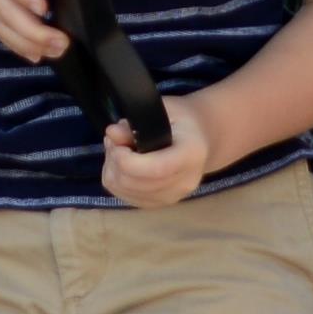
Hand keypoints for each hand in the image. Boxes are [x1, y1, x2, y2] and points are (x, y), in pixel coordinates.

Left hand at [93, 102, 218, 214]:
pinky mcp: (160, 203)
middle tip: (113, 140)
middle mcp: (185, 182)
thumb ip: (137, 121)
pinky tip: (121, 164)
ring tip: (117, 149)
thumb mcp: (162, 110)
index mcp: (191, 155)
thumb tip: (112, 133)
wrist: (200, 139)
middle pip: (137, 183)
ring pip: (127, 191)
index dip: (127, 160)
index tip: (116, 142)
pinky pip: (126, 197)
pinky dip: (116, 181)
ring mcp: (173, 197)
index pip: (157, 169)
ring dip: (112, 170)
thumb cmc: (182, 120)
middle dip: (115, 161)